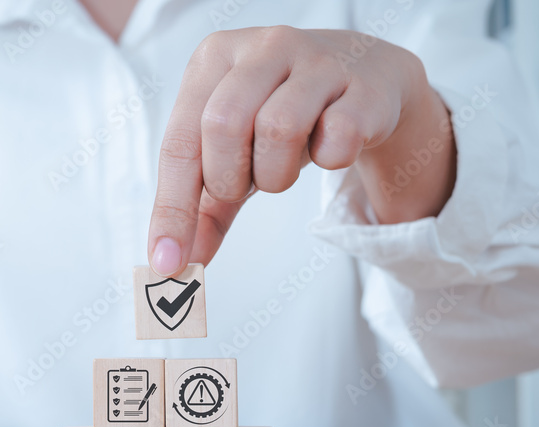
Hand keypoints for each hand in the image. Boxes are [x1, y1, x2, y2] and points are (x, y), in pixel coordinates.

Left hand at [147, 26, 455, 275]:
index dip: (172, 209)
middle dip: (230, 178)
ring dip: (278, 174)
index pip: (179, 142)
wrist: (368, 80)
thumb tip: (177, 266)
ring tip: (285, 166)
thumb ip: (203, 210)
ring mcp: (317, 60)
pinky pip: (339, 137)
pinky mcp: (365, 85)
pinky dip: (330, 159)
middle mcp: (262, 48)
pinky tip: (331, 146)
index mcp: (213, 59)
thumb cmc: (284, 116)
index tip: (170, 263)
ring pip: (279, 128)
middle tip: (248, 185)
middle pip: (223, 126)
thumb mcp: (235, 156)